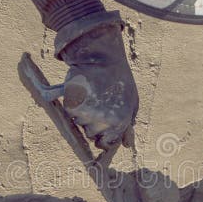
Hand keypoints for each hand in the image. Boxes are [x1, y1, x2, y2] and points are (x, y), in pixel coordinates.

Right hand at [56, 12, 138, 149]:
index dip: (103, 136)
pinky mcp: (71, 104)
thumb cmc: (120, 79)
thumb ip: (128, 125)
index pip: (105, 144)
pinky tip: (83, 91)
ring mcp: (86, 113)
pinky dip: (74, 103)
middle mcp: (102, 121)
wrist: (102, 56)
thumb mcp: (132, 102)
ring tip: (92, 95)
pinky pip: (70, 112)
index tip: (103, 125)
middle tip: (98, 103)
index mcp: (119, 122)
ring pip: (79, 123)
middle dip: (93, 123)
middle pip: (91, 134)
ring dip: (83, 113)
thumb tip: (126, 145)